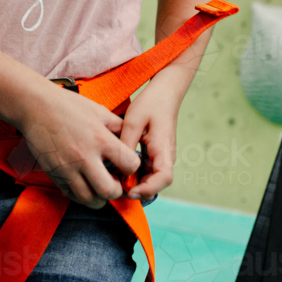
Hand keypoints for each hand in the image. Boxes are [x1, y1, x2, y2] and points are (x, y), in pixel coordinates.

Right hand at [18, 84, 140, 208]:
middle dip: (117, 190)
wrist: (35, 107)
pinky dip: (81, 195)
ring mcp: (67, 168)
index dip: (132, 167)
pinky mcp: (54, 174)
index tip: (126, 164)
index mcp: (100, 139)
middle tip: (114, 182)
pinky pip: (71, 195)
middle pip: (110, 190)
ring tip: (99, 186)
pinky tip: (84, 184)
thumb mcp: (99, 111)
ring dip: (99, 197)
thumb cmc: (67, 106)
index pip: (129, 165)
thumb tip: (131, 139)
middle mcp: (85, 157)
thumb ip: (118, 127)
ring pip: (90, 199)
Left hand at [118, 79, 180, 200]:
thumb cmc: (151, 103)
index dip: (147, 188)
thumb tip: (118, 167)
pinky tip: (120, 170)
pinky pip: (147, 171)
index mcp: (163, 149)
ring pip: (151, 180)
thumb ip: (126, 145)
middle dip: (138, 190)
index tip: (129, 190)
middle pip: (157, 184)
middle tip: (117, 188)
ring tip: (116, 180)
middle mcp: (166, 156)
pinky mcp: (156, 154)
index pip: (164, 178)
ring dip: (136, 183)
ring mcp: (161, 156)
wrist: (165, 92)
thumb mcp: (133, 121)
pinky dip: (135, 175)